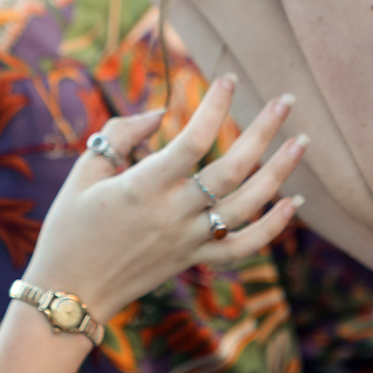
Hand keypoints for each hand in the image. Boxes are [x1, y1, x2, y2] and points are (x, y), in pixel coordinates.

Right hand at [19, 77, 306, 321]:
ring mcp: (188, 240)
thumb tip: (161, 113)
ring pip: (247, 206)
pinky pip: (243, 247)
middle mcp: (172, 214)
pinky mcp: (193, 259)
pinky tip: (294, 202)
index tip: (228, 80)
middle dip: (263, 131)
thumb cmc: (70, 227)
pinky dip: (274, 227)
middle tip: (285, 101)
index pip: (193, 140)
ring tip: (302, 141)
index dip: (215, 106)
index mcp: (142, 187)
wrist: (72, 293)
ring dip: (279, 172)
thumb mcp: (83, 173)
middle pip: (232, 169)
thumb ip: (120, 136)